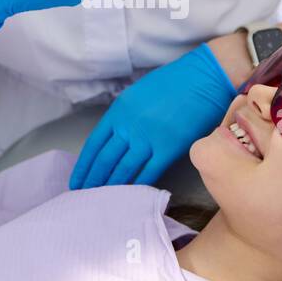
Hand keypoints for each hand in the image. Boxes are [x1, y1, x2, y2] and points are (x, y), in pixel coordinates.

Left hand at [69, 44, 235, 188]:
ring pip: (123, 169)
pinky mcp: (168, 148)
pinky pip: (148, 172)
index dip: (84, 166)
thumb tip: (116, 137)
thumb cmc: (174, 82)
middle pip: (105, 160)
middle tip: (85, 197)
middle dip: (93, 181)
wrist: (204, 78)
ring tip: (104, 202)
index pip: (94, 144)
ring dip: (112, 187)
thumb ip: (124, 116)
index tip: (77, 180)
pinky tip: (132, 196)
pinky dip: (138, 185)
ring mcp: (148, 138)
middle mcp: (129, 125)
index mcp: (119, 110)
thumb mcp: (138, 93)